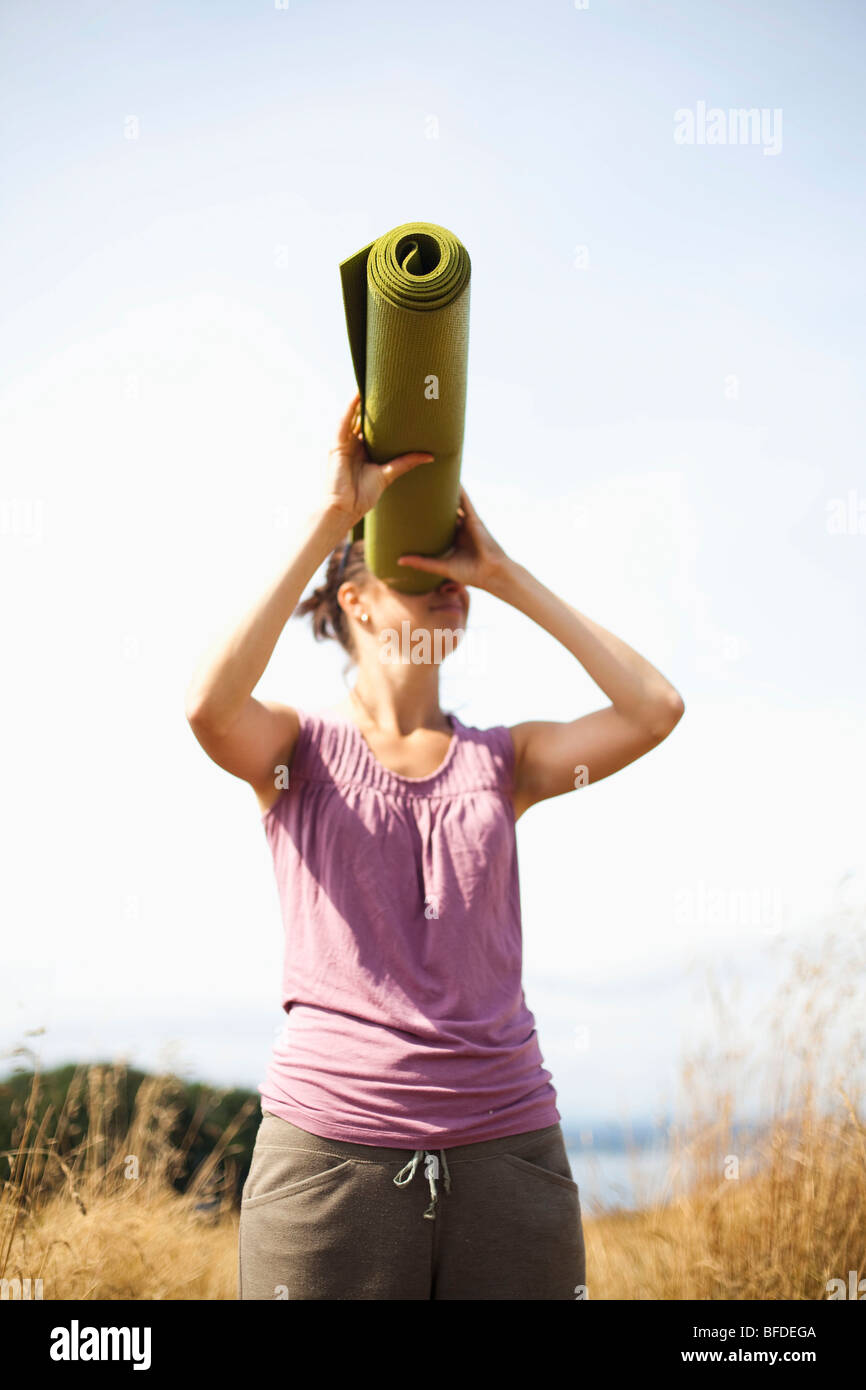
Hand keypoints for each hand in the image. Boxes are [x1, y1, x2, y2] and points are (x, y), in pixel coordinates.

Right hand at [323, 392, 434, 527]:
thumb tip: (431, 456)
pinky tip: (357, 395)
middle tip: (385, 387)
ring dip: (359, 402)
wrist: (345, 509)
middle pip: (362, 420)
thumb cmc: (363, 496)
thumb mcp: (389, 474)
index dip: (381, 416)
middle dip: (370, 405)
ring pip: (352, 417)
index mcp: (363, 452)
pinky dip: (349, 409)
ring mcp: (344, 445)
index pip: (372, 429)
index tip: (394, 402)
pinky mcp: (336, 446)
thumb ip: (406, 462)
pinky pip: (343, 423)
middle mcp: (352, 446)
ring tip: (370, 383)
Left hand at [397, 485, 509, 590]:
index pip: (437, 525)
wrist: (491, 573)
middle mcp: (460, 530)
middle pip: (444, 512)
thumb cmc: (470, 572)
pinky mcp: (474, 519)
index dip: (426, 517)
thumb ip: (422, 562)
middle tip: (417, 489)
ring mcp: (467, 523)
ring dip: (446, 492)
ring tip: (432, 479)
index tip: (411, 508)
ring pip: (454, 504)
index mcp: (453, 540)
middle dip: (433, 502)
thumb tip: (399, 560)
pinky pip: (465, 501)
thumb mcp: (441, 566)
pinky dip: (460, 491)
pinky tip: (452, 480)